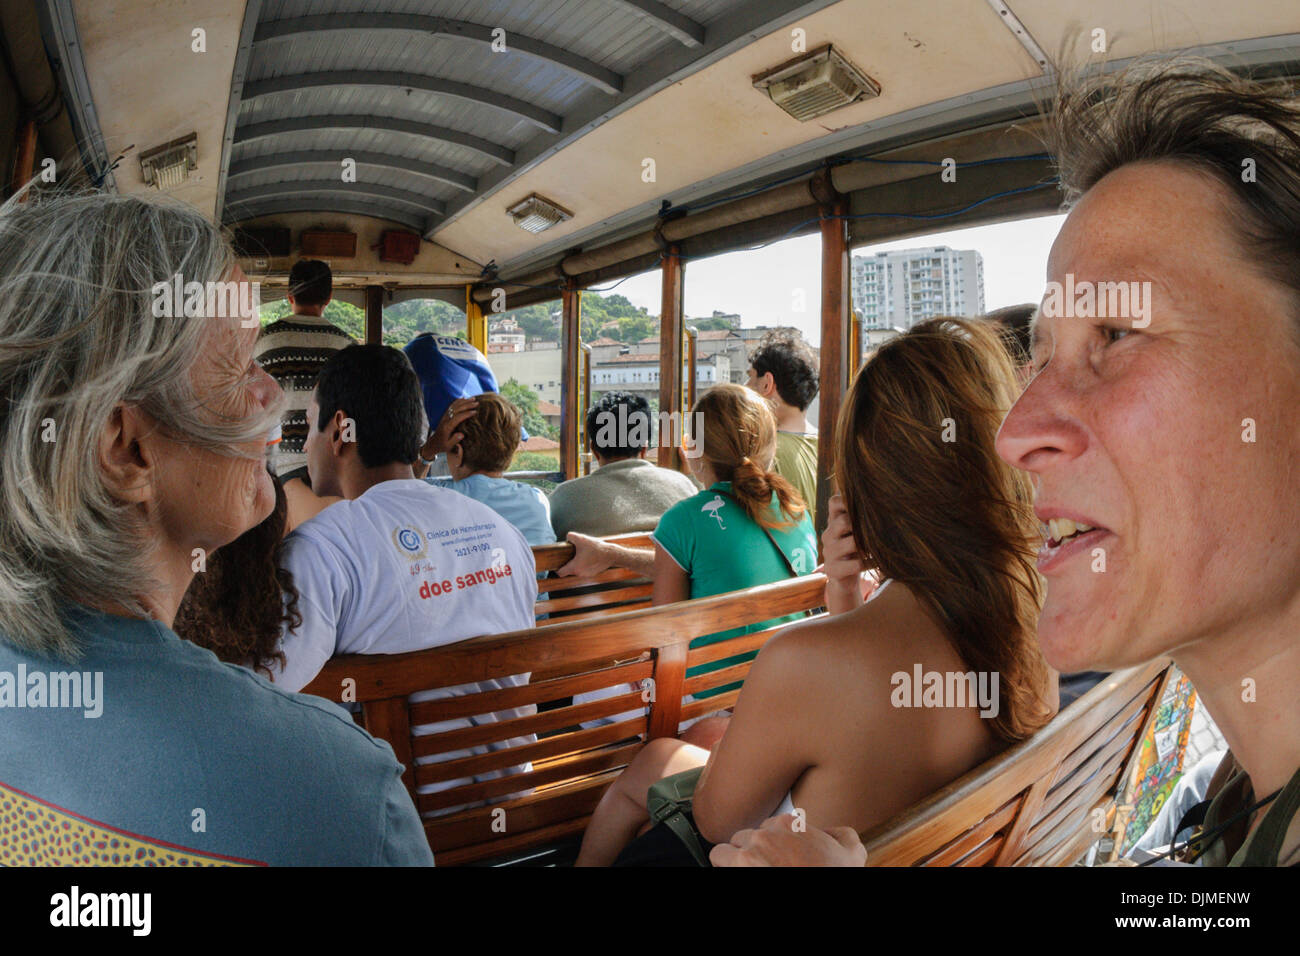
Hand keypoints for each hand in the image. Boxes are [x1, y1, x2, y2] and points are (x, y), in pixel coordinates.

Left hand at [422, 397, 478, 460]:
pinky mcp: (445, 416)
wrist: (433, 444)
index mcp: (447, 427)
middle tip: (477, 403)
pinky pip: (451, 406)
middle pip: (456, 409)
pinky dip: (458, 401)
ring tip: (473, 398)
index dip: (466, 414)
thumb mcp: (448, 446)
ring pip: (454, 406)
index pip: (457, 418)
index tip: (475, 412)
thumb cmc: (443, 446)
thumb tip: (462, 435)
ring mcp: (445, 417)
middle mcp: (445, 420)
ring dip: (464, 401)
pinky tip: (463, 398)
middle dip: (467, 405)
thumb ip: (454, 440)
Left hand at [557, 532, 613, 577]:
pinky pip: (584, 570)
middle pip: (568, 571)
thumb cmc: (596, 548)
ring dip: (576, 564)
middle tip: (569, 555)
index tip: (557, 563)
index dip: (557, 568)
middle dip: (568, 564)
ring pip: (577, 571)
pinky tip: (588, 557)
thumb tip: (567, 537)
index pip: (560, 573)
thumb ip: (571, 536)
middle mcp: (580, 573)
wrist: (611, 554)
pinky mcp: (593, 573)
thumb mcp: (581, 539)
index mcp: (575, 567)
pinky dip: (584, 565)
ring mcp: (587, 575)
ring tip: (580, 555)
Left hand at [709, 814, 867, 866]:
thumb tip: (832, 833)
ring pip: (723, 852)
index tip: (775, 857)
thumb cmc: (834, 873)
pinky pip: (717, 865)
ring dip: (729, 861)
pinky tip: (733, 873)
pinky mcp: (738, 869)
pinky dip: (724, 869)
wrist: (828, 892)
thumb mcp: (851, 852)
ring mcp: (749, 854)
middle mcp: (765, 836)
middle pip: (743, 839)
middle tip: (759, 866)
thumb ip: (841, 834)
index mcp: (789, 826)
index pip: (766, 828)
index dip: (770, 845)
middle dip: (748, 852)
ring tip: (739, 870)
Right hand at [822, 494, 871, 613]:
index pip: (834, 502)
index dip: (848, 500)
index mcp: (833, 522)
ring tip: (879, 547)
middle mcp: (827, 535)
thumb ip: (861, 516)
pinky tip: (877, 562)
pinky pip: (856, 564)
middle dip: (862, 526)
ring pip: (852, 543)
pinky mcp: (833, 570)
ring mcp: (828, 552)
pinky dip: (871, 563)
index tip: (867, 506)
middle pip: (844, 521)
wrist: (844, 579)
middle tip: (877, 532)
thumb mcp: (854, 531)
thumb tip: (883, 497)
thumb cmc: (855, 550)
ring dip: (869, 546)